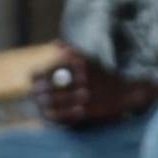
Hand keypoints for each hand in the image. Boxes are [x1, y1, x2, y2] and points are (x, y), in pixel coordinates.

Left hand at [31, 48, 155, 125]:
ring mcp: (84, 96)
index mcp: (81, 65)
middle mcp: (82, 80)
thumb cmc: (105, 76)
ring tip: (38, 102)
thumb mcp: (91, 60)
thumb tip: (56, 43)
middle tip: (33, 91)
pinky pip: (65, 113)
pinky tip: (48, 114)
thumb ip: (73, 52)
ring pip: (57, 100)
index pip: (53, 68)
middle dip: (39, 88)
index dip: (40, 73)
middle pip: (52, 85)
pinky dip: (55, 114)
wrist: (125, 94)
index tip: (31, 76)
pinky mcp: (87, 111)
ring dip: (44, 102)